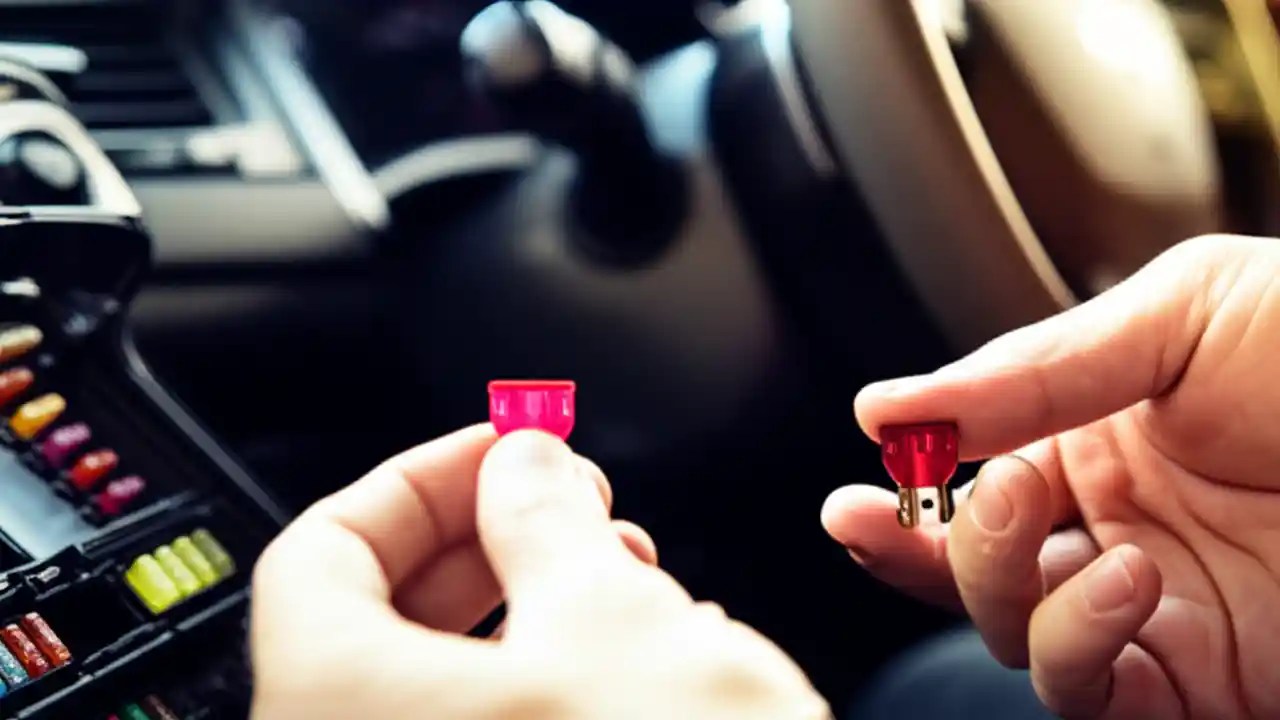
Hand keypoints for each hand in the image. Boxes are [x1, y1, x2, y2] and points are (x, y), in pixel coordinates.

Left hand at [251, 425, 828, 719]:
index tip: (503, 443)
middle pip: (385, 616)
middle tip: (568, 497)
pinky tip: (638, 659)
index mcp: (335, 704)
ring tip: (626, 572)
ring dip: (533, 605)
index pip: (324, 550)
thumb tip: (521, 463)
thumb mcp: (609, 614)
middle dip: (490, 537)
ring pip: (448, 683)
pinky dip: (552, 684)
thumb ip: (543, 517)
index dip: (420, 478)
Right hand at [823, 235, 1279, 718]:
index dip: (907, 498)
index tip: (865, 488)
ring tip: (1067, 535)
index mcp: (1096, 440)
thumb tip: (889, 409)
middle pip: (975, 573)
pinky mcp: (1206, 678)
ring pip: (1020, 639)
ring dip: (1005, 594)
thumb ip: (1031, 371)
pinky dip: (1080, 647)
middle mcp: (1115, 528)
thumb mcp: (1177, 315)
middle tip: (918, 507)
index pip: (972, 483)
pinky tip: (1123, 580)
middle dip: (931, 548)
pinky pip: (1099, 691)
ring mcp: (1159, 608)